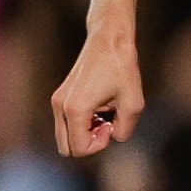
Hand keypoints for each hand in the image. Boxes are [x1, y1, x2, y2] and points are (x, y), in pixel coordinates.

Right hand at [51, 28, 143, 157]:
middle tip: (107, 124)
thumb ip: (125, 129)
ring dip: (86, 133)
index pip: (79, 149)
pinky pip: (67, 124)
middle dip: (89, 143)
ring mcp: (57, 101)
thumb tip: (113, 138)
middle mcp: (60, 107)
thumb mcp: (134, 103)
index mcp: (75, 109)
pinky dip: (82, 124)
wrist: (108, 41)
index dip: (98, 145)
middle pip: (66, 148)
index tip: (111, 125)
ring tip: (105, 114)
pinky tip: (100, 109)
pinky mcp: (60, 97)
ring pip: (65, 136)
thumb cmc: (122, 69)